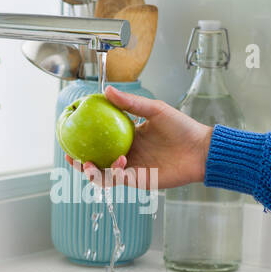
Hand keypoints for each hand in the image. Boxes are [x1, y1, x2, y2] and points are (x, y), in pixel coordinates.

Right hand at [67, 86, 212, 189]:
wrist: (201, 150)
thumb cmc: (182, 128)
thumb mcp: (155, 110)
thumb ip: (131, 103)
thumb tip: (106, 90)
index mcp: (127, 136)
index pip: (99, 139)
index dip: (83, 139)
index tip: (69, 132)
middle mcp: (126, 153)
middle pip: (96, 161)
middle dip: (80, 162)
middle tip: (71, 156)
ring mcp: (132, 168)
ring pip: (104, 175)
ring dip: (93, 172)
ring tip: (89, 164)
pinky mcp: (141, 181)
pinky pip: (120, 182)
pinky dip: (113, 175)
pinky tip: (117, 165)